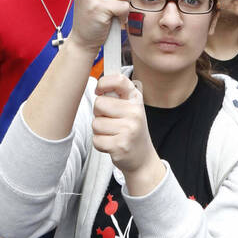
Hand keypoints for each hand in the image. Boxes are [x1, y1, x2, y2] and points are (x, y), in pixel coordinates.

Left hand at [92, 73, 163, 193]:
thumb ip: (116, 96)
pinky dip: (100, 143)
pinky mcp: (120, 146)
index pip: (119, 80)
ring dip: (99, 130)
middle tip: (110, 121)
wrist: (142, 157)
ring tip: (112, 134)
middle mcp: (135, 112)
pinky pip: (96, 139)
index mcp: (135, 100)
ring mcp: (129, 129)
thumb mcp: (129, 108)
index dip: (104, 82)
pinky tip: (111, 144)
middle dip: (99, 113)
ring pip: (96, 123)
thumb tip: (98, 87)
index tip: (99, 90)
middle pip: (99, 103)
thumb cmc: (130, 130)